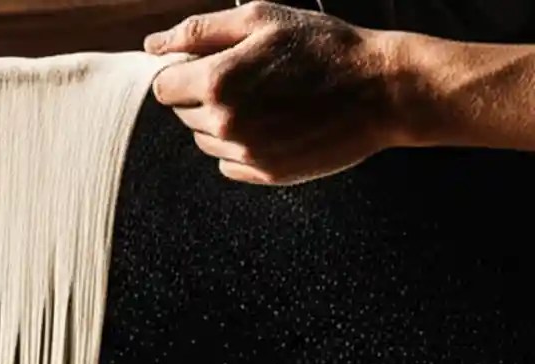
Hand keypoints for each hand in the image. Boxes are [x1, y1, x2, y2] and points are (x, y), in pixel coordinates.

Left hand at [145, 1, 399, 184]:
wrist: (382, 89)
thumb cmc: (323, 46)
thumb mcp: (261, 19)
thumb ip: (199, 31)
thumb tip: (152, 45)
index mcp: (217, 83)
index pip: (163, 87)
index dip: (182, 73)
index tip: (208, 65)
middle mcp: (225, 124)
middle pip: (183, 113)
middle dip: (203, 94)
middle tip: (248, 76)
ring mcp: (245, 153)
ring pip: (204, 139)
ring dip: (221, 121)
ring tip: (265, 98)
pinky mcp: (265, 173)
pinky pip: (228, 162)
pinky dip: (241, 145)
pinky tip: (273, 124)